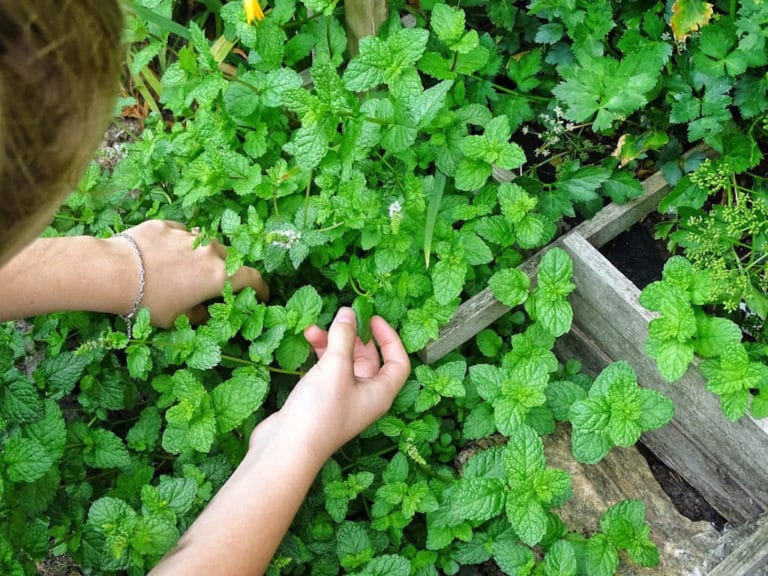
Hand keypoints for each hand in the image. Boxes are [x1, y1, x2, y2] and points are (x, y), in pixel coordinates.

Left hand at [109, 220, 268, 326]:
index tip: (261, 295)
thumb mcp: (175, 319)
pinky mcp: (167, 225)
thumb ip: (197, 315)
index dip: (261, 288)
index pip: (252, 278)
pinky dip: (178, 245)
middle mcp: (210, 251)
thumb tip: (202, 312)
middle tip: (211, 284)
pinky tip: (160, 257)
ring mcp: (188, 235)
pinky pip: (181, 235)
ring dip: (201, 257)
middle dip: (225, 271)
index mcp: (218, 276)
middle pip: (229, 259)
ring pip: (205, 244)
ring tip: (182, 270)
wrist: (113, 271)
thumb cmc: (147, 301)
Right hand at [267, 308, 410, 462]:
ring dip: (333, 343)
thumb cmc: (319, 411)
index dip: (390, 338)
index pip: (398, 362)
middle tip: (343, 318)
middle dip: (355, 337)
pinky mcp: (321, 400)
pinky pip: (327, 370)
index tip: (373, 318)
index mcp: (380, 393)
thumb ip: (344, 336)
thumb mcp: (335, 367)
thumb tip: (349, 313)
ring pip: (344, 363)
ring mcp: (342, 399)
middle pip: (369, 360)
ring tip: (314, 329)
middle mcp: (366, 397)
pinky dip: (320, 355)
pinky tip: (308, 341)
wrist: (286, 449)